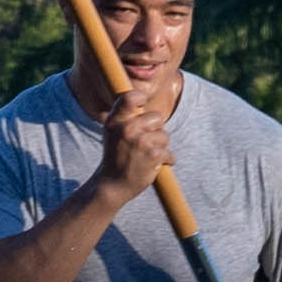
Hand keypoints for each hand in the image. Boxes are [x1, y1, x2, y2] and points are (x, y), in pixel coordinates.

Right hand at [95, 70, 181, 205]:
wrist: (112, 185)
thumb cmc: (116, 156)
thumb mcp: (111, 132)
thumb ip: (124, 115)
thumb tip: (141, 96)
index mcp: (115, 121)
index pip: (130, 97)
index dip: (140, 98)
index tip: (142, 102)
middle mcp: (126, 129)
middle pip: (157, 118)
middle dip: (156, 130)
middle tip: (144, 143)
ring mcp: (140, 142)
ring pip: (165, 136)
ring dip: (160, 147)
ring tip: (146, 156)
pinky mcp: (152, 155)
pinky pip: (169, 153)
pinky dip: (166, 160)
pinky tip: (154, 165)